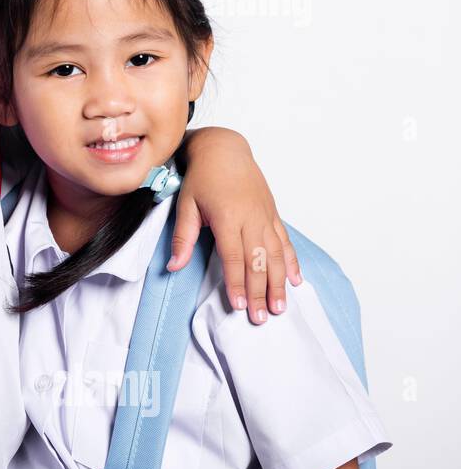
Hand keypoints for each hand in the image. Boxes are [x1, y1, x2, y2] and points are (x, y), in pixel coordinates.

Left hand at [171, 128, 301, 325]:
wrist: (224, 149)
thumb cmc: (202, 177)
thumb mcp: (185, 205)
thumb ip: (182, 237)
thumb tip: (173, 266)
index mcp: (228, 217)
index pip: (233, 258)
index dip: (237, 283)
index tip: (239, 306)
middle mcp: (251, 219)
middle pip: (258, 262)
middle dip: (260, 292)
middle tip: (261, 318)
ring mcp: (265, 216)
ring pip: (275, 255)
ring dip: (279, 283)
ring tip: (280, 307)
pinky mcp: (273, 214)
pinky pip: (285, 241)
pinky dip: (291, 262)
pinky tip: (295, 280)